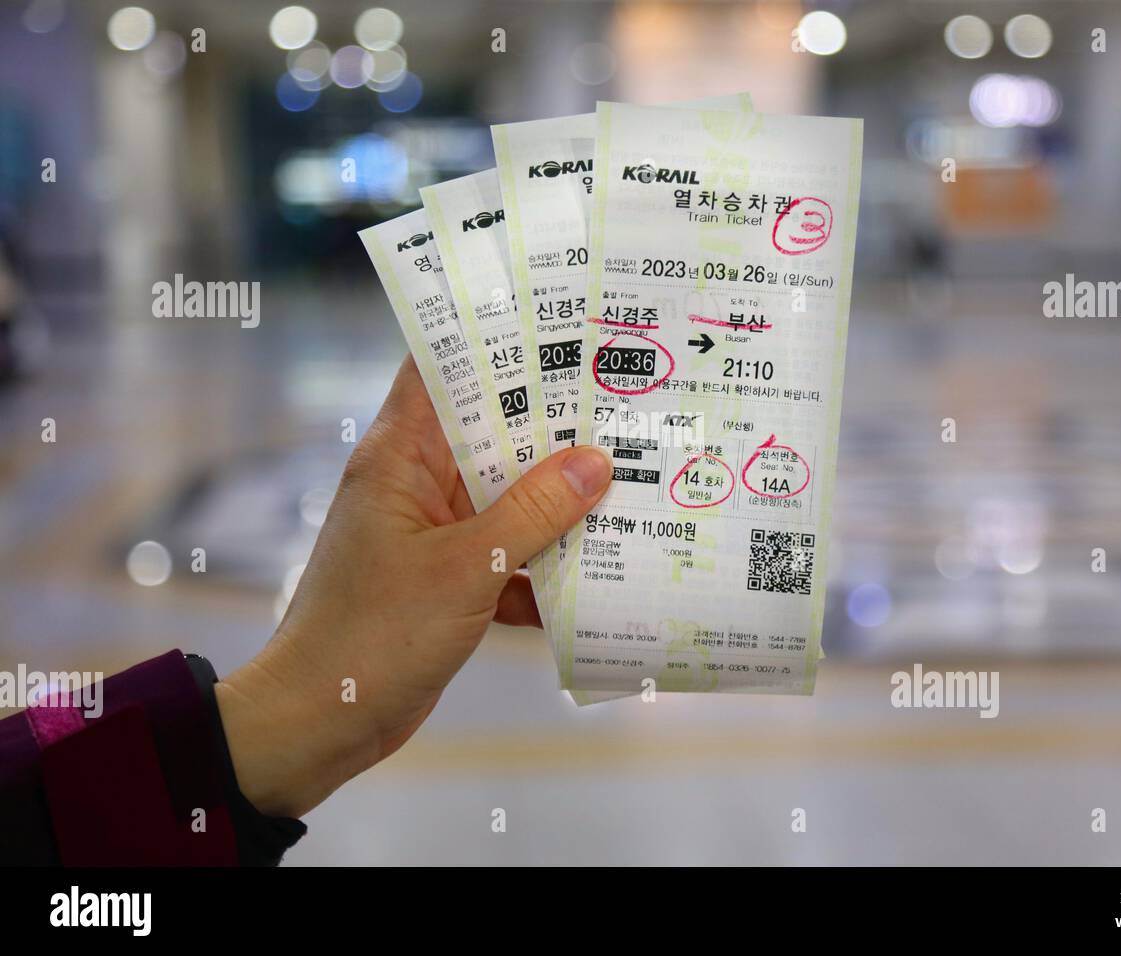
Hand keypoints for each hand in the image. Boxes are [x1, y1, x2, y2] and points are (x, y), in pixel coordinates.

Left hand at [214, 356, 611, 817]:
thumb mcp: (466, 568)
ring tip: (630, 481)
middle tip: (623, 400)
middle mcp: (416, 485)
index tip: (556, 317)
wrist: (319, 723)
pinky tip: (597, 575)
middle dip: (553, 426)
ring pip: (508, 499)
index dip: (491, 339)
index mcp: (400, 458)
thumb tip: (597, 462)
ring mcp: (433, 535)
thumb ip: (534, 512)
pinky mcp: (448, 582)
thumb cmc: (374, 635)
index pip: (439, 370)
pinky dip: (544, 567)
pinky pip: (508, 556)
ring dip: (558, 502)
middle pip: (490, 434)